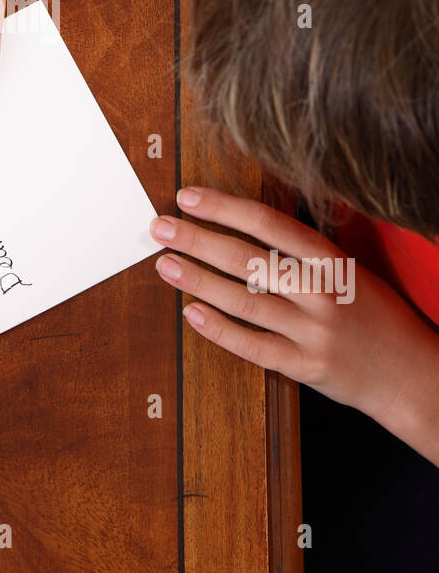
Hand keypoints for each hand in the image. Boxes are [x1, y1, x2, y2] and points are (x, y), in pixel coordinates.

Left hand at [151, 187, 438, 457]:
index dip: (225, 207)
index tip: (188, 197)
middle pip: (248, 260)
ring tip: (165, 264)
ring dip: (197, 281)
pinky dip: (218, 329)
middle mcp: (322, 294)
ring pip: (243, 302)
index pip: (270, 225)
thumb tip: (246, 223)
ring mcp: (313, 333)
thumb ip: (305, 250)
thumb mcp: (351, 270)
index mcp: (333, 262)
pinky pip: (252, 346)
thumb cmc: (376, 315)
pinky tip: (190, 312)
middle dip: (197, 240)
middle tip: (160, 227)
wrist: (412, 375)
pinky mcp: (305, 368)